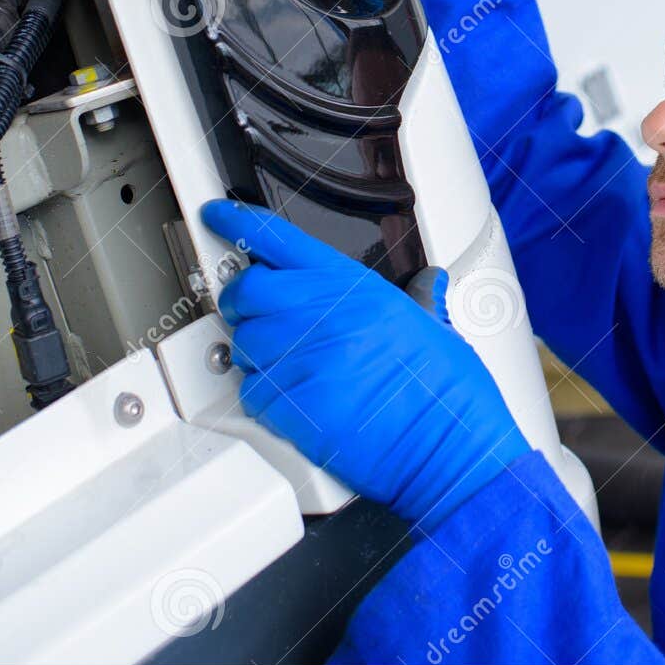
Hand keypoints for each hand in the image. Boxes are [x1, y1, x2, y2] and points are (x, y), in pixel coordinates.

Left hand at [200, 200, 529, 530]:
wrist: (447, 448)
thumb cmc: (446, 394)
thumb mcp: (434, 326)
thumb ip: (418, 297)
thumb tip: (426, 282)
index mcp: (357, 289)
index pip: (281, 240)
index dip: (238, 221)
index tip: (217, 216)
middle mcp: (324, 316)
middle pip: (247, 290)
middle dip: (241, 301)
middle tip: (252, 314)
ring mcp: (304, 359)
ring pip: (242, 346)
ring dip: (255, 357)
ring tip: (293, 371)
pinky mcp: (291, 404)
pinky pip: (251, 394)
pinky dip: (264, 400)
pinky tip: (298, 404)